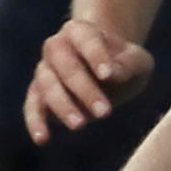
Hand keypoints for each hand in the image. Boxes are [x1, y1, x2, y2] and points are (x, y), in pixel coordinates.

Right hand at [24, 17, 152, 139]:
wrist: (108, 73)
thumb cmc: (124, 64)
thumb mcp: (138, 61)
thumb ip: (129, 63)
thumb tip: (114, 75)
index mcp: (80, 30)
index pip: (86, 40)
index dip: (96, 56)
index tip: (108, 75)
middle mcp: (56, 47)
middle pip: (64, 65)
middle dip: (83, 89)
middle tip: (105, 112)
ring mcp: (44, 70)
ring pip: (47, 86)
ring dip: (63, 106)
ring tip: (80, 125)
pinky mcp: (38, 94)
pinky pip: (32, 106)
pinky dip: (35, 121)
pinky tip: (43, 139)